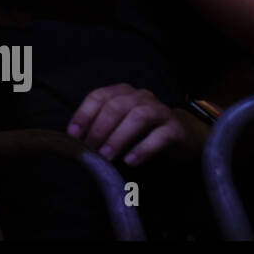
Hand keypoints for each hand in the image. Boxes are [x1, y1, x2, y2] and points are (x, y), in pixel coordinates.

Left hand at [67, 83, 188, 166]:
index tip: (73, 135)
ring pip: (138, 117)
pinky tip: (130, 161)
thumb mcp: (117, 126)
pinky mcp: (176, 129)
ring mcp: (160, 110)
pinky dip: (143, 148)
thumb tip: (75, 142)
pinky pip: (160, 136)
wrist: (180, 137)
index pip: (98, 97)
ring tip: (106, 156)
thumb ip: (99, 128)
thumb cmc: (140, 133)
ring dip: (119, 137)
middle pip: (116, 106)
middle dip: (99, 128)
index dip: (83, 115)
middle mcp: (141, 96)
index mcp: (122, 92)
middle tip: (90, 149)